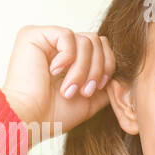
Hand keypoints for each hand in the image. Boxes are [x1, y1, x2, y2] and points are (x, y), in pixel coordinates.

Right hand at [0, 25, 116, 147]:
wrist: (31, 120)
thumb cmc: (55, 114)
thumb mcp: (91, 99)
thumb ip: (106, 83)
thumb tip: (122, 73)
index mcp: (72, 58)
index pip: (102, 47)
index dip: (107, 66)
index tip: (97, 89)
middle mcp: (59, 46)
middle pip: (98, 41)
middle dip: (97, 68)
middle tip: (84, 90)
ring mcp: (47, 39)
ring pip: (86, 40)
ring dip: (82, 69)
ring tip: (69, 88)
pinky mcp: (33, 34)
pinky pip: (67, 35)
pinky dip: (68, 57)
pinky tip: (54, 71)